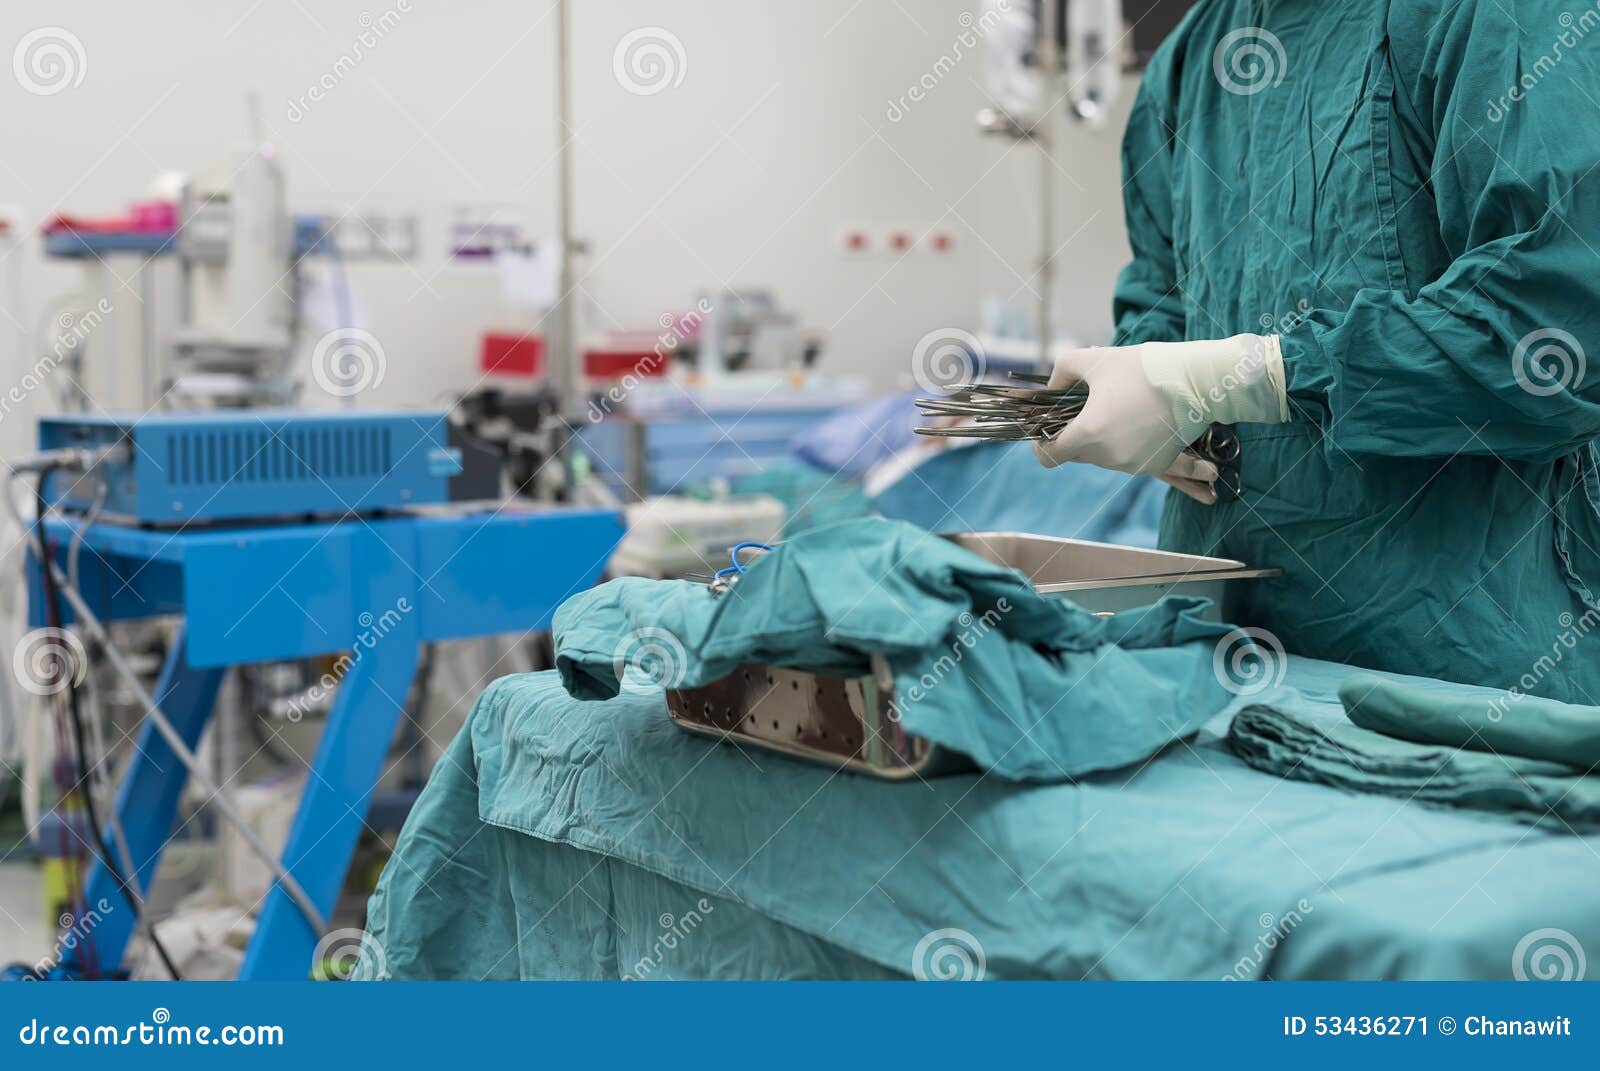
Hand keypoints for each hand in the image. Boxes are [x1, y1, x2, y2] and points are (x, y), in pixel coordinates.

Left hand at [1032, 334, 1287, 491]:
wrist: (1198, 382)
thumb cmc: (1142, 368)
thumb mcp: (1093, 359)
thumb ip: (1061, 372)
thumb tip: (1050, 389)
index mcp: (1088, 433)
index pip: (1048, 456)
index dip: (1043, 443)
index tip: (1048, 429)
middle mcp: (1107, 456)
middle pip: (1076, 453)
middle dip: (1076, 432)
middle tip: (1091, 405)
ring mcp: (1131, 465)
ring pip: (1102, 455)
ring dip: (1102, 436)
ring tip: (1120, 407)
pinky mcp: (1152, 466)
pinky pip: (1126, 458)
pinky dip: (1126, 442)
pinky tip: (1137, 418)